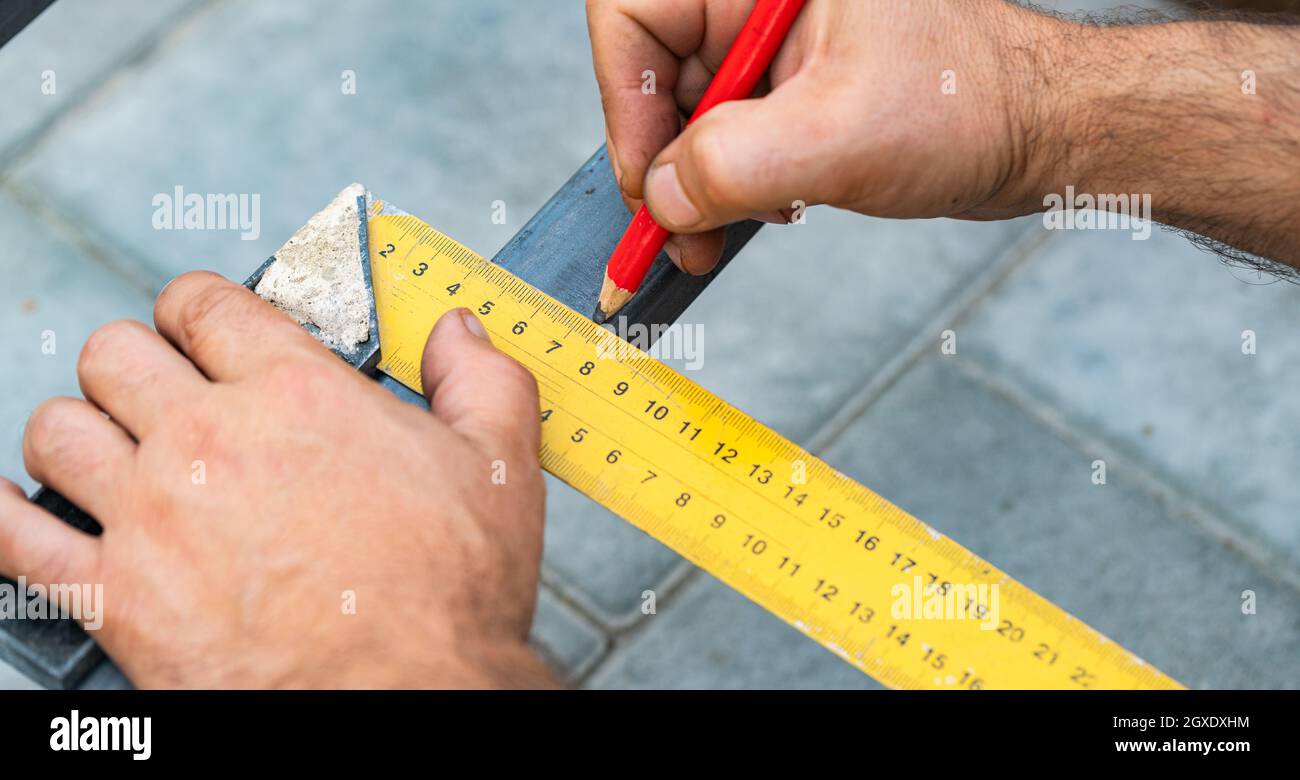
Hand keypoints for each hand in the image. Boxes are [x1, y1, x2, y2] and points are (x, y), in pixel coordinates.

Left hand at [0, 272, 555, 687]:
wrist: (413, 697)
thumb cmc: (451, 591)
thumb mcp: (499, 463)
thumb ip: (481, 375)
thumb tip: (458, 328)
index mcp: (296, 393)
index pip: (204, 304)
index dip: (198, 308)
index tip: (204, 329)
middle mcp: (211, 440)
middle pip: (116, 354)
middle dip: (139, 364)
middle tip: (165, 395)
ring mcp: (154, 516)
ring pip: (58, 428)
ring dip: (81, 430)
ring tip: (113, 454)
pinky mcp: (117, 595)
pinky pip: (15, 535)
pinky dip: (8, 514)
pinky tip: (24, 510)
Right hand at [587, 0, 1053, 273]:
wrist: (1036, 133)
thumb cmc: (969, 101)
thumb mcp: (840, 137)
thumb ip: (734, 164)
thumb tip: (661, 197)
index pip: (636, 13)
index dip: (627, 99)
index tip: (649, 179)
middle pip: (655, 70)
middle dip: (662, 161)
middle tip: (677, 233)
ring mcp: (770, 41)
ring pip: (684, 113)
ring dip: (694, 186)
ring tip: (723, 232)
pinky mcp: (785, 86)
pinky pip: (721, 136)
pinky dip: (725, 186)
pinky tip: (767, 210)